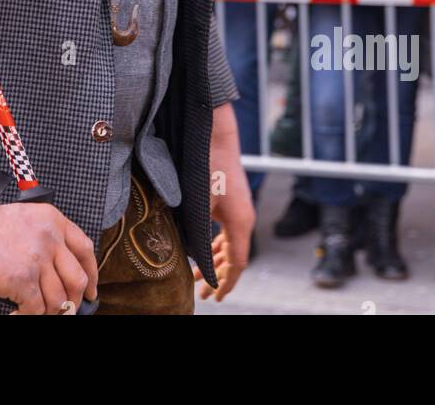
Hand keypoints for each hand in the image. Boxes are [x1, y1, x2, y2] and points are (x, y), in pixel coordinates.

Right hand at [0, 200, 98, 314]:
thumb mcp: (27, 219)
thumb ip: (49, 239)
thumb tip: (65, 274)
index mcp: (54, 220)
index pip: (86, 250)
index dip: (93, 274)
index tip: (92, 290)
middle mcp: (50, 238)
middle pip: (78, 279)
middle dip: (75, 301)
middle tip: (66, 310)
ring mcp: (37, 259)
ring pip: (59, 299)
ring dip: (49, 312)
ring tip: (35, 311)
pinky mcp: (23, 279)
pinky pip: (37, 310)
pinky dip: (29, 317)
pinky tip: (17, 313)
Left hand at [193, 102, 254, 301]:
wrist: (215, 136)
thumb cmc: (207, 167)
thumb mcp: (200, 204)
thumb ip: (197, 232)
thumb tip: (189, 256)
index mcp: (240, 223)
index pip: (237, 264)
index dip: (226, 283)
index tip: (215, 297)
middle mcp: (244, 220)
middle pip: (235, 258)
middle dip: (219, 277)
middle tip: (204, 295)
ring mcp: (240, 211)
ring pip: (230, 245)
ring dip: (215, 261)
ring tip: (197, 276)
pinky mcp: (232, 203)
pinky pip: (227, 233)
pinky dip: (216, 246)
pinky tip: (202, 251)